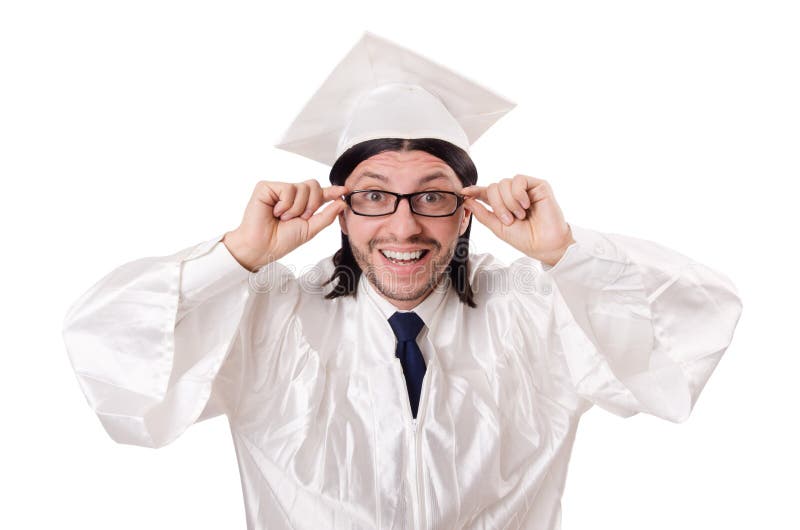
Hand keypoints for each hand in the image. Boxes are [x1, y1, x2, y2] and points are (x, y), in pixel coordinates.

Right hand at [223, 180, 347, 270]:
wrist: (263, 247)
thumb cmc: (282, 240)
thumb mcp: (310, 229)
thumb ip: (326, 216)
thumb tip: (341, 202)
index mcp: (302, 204)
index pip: (320, 193)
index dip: (333, 191)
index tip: (345, 190)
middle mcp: (291, 195)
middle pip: (314, 185)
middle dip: (312, 204)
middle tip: (301, 218)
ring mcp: (279, 190)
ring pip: (302, 187)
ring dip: (297, 208)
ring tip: (284, 218)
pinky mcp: (266, 187)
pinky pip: (288, 189)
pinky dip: (286, 205)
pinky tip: (275, 212)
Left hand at [461, 175, 574, 266]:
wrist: (544, 244)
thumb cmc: (525, 238)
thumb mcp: (498, 227)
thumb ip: (482, 214)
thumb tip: (467, 200)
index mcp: (503, 204)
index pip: (486, 192)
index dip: (474, 190)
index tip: (463, 192)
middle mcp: (513, 195)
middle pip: (493, 187)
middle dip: (497, 205)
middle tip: (509, 220)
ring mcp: (525, 189)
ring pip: (504, 183)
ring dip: (508, 202)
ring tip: (520, 215)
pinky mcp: (538, 185)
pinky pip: (518, 180)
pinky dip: (518, 194)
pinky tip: (525, 205)